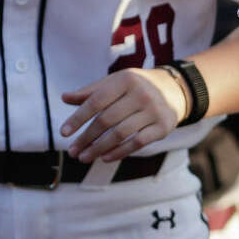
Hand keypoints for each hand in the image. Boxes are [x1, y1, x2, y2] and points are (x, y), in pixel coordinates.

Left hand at [60, 67, 185, 162]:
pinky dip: (119, 152)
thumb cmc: (136, 87)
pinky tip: (105, 158)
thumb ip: (91, 91)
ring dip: (99, 148)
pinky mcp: (163, 126)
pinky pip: (138, 143)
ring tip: (83, 157)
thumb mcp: (116, 82)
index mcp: (126, 79)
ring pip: (120, 134)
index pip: (96, 101)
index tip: (64, 133)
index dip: (78, 118)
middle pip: (107, 120)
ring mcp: (154, 110)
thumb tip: (64, 98)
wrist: (175, 89)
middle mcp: (141, 93)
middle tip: (72, 151)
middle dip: (86, 137)